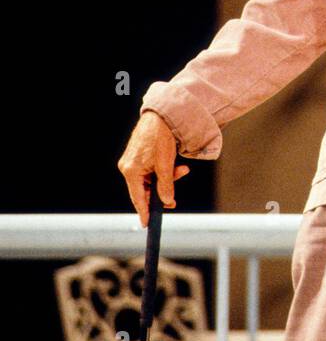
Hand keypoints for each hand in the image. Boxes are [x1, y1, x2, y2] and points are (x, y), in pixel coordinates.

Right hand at [118, 113, 189, 227]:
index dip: (143, 212)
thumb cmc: (161, 138)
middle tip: (174, 201)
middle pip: (144, 189)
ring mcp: (131, 161)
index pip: (138, 198)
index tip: (146, 224)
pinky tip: (174, 165)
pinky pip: (149, 171)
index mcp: (131, 171)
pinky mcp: (137, 156)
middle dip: (161, 192)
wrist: (161, 115)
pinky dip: (161, 171)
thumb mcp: (166, 165)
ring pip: (149, 180)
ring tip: (182, 170)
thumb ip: (166, 185)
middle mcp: (127, 167)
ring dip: (165, 179)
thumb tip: (167, 201)